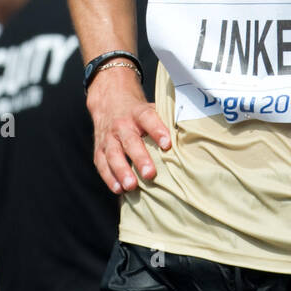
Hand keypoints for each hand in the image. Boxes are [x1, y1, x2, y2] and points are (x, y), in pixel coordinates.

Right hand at [86, 64, 170, 194]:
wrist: (109, 100)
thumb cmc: (137, 111)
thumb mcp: (151, 108)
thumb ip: (166, 120)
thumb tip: (192, 132)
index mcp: (138, 112)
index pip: (148, 118)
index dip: (157, 130)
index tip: (167, 144)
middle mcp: (122, 124)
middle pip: (130, 141)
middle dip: (140, 158)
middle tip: (150, 174)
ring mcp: (109, 137)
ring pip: (113, 154)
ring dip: (121, 171)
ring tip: (131, 186)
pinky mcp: (99, 148)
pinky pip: (102, 164)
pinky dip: (109, 177)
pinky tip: (118, 189)